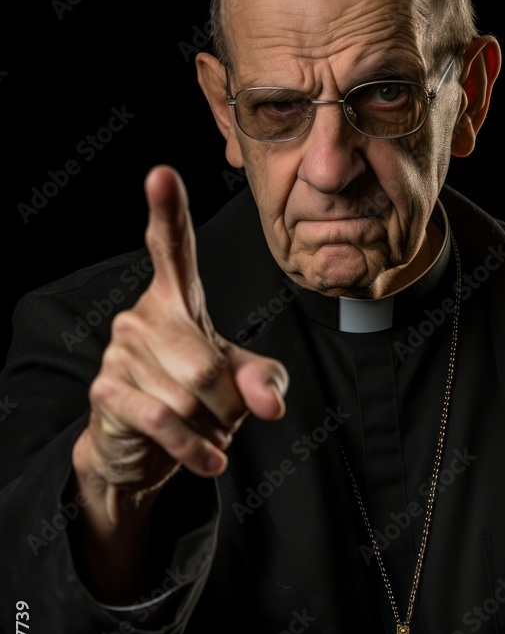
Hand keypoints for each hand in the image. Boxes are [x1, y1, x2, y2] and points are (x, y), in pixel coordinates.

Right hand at [72, 164, 288, 523]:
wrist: (142, 449)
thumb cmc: (195, 399)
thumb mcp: (241, 384)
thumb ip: (264, 380)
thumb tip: (268, 404)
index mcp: (176, 298)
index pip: (171, 247)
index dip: (167, 211)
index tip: (161, 174)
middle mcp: (142, 315)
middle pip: (208, 362)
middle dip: (228, 404)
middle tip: (221, 415)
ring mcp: (119, 351)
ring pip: (191, 396)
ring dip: (213, 428)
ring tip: (202, 430)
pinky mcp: (107, 390)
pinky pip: (165, 421)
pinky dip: (196, 449)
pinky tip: (208, 460)